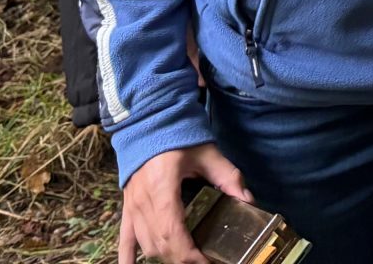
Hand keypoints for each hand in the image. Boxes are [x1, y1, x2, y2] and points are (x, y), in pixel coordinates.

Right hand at [118, 143, 252, 263]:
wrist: (149, 122)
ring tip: (186, 259)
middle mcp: (144, 201)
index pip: (172, 232)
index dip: (189, 254)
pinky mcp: (128, 208)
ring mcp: (132, 206)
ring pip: (146, 245)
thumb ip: (228, 176)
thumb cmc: (179, 136)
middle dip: (182, 259)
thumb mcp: (207, 153)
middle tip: (203, 260)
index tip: (207, 261)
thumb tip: (248, 200)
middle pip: (160, 244)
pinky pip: (123, 239)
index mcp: (163, 187)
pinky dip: (128, 258)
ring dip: (165, 257)